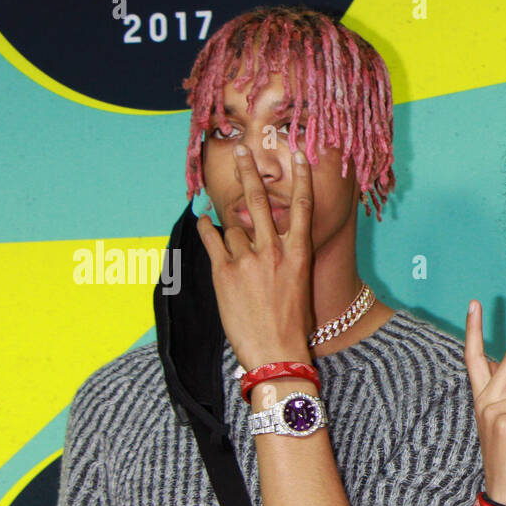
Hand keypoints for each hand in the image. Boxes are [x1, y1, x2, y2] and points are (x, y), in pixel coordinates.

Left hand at [196, 146, 314, 370]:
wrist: (276, 355)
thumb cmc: (293, 328)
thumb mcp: (300, 288)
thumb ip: (288, 262)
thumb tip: (273, 249)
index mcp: (299, 255)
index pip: (303, 208)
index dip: (301, 179)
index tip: (299, 155)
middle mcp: (274, 251)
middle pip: (261, 201)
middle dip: (250, 172)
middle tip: (241, 150)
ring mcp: (247, 260)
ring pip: (234, 227)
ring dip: (229, 229)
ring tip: (224, 229)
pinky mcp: (224, 272)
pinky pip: (211, 239)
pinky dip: (206, 228)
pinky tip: (202, 221)